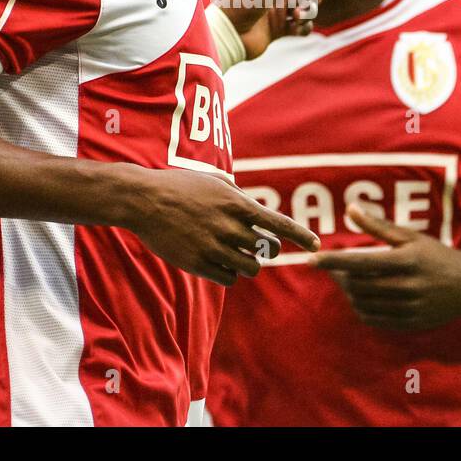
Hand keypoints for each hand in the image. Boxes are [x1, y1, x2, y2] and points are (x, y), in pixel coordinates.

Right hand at [125, 165, 320, 286]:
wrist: (144, 200)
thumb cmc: (179, 187)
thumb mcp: (213, 182)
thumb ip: (237, 195)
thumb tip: (255, 206)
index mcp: (236, 204)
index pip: (279, 223)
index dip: (300, 235)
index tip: (316, 244)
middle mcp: (229, 227)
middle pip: (267, 250)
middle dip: (266, 250)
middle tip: (257, 246)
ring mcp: (214, 247)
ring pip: (249, 269)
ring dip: (247, 263)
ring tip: (232, 252)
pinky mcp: (198, 264)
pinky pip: (228, 279)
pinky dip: (228, 273)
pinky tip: (216, 261)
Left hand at [309, 205, 460, 330]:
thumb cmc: (437, 256)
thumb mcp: (411, 237)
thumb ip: (378, 226)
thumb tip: (351, 208)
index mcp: (406, 260)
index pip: (360, 262)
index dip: (333, 261)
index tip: (311, 259)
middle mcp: (407, 286)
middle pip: (358, 285)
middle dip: (338, 277)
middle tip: (330, 267)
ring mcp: (409, 308)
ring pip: (364, 303)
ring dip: (348, 293)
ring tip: (345, 281)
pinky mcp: (410, 324)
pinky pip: (375, 320)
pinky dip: (361, 309)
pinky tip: (360, 298)